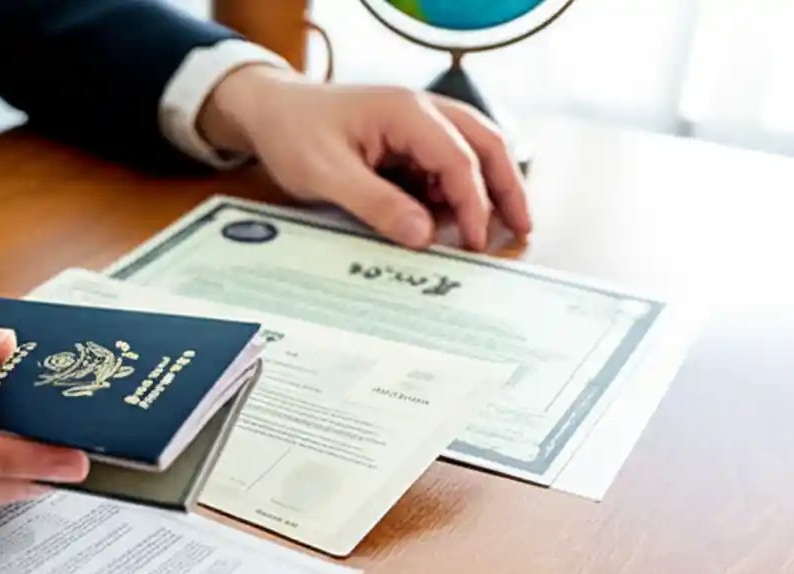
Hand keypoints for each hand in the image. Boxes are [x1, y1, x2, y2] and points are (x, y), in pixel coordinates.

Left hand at [198, 65, 531, 250]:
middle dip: (508, 187)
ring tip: (501, 228)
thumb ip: (375, 204)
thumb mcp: (326, 174)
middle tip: (524, 229)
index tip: (477, 244)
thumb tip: (423, 237)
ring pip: (473, 150)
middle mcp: (422, 111)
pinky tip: (453, 221)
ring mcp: (418, 123)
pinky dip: (458, 190)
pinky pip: (446, 163)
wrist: (270, 110)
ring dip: (490, 187)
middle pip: (486, 144)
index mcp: (406, 112)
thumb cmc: (293, 133)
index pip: (459, 159)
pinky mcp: (409, 140)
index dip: (474, 204)